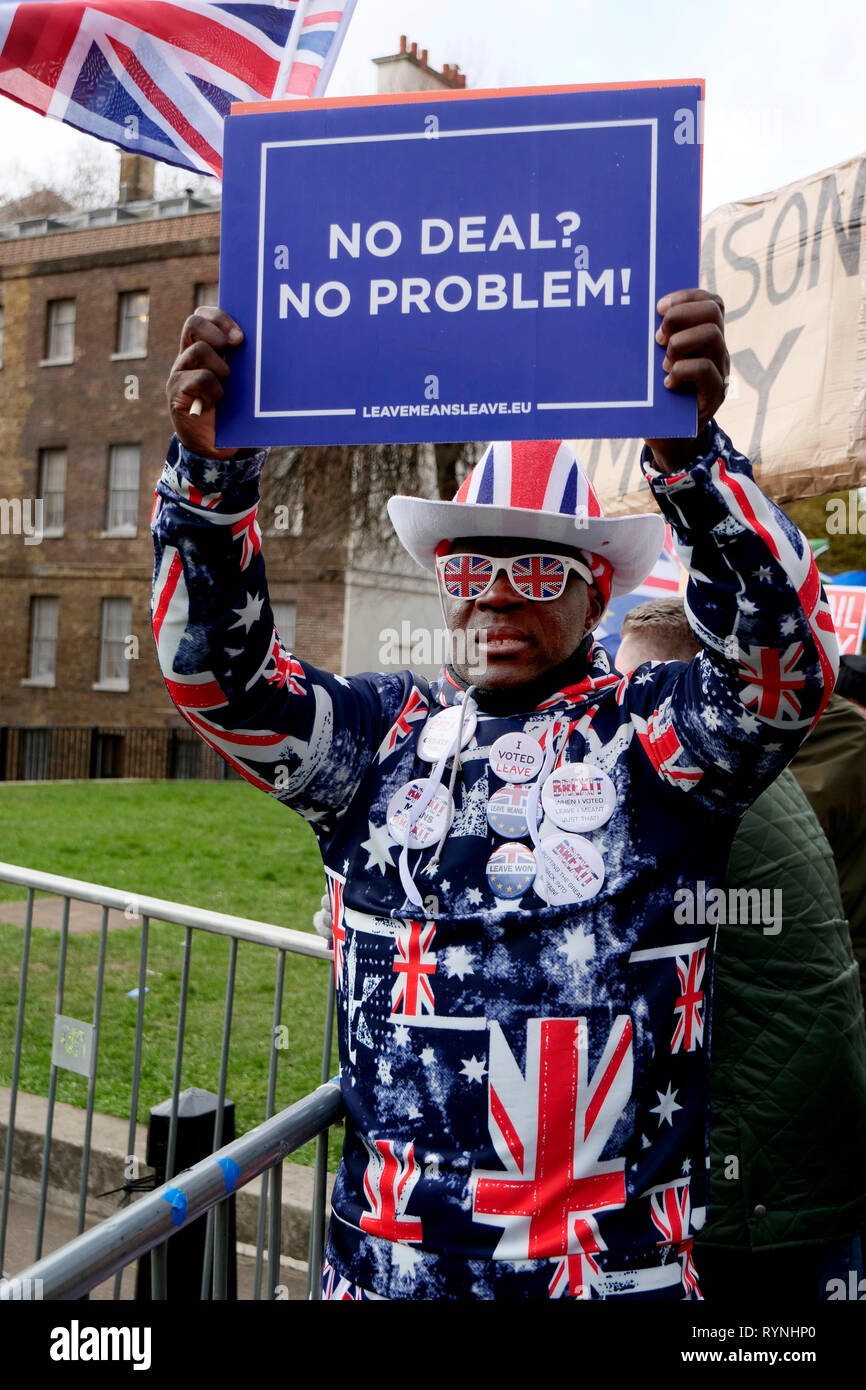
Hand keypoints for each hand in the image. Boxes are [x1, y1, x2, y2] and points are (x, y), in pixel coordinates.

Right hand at [166, 307, 246, 461]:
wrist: (218, 447)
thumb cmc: (235, 410)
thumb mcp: (242, 381)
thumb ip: (246, 361)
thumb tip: (269, 342)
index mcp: (203, 347)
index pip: (202, 315)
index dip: (220, 317)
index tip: (241, 335)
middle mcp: (188, 356)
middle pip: (193, 322)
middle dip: (217, 331)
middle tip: (235, 346)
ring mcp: (180, 373)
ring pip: (199, 350)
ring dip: (220, 367)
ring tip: (226, 384)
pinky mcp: (177, 393)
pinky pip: (197, 379)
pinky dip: (213, 390)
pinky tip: (217, 402)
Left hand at [644, 288, 728, 473]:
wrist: (670, 439)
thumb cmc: (658, 396)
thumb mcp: (657, 364)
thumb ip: (658, 342)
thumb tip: (633, 315)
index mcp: (706, 339)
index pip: (711, 302)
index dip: (687, 296)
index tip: (658, 307)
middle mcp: (718, 351)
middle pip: (713, 311)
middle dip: (680, 316)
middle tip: (658, 338)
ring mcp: (720, 371)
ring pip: (712, 335)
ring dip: (680, 343)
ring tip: (664, 363)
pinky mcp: (715, 395)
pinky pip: (705, 369)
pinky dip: (681, 371)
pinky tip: (667, 383)